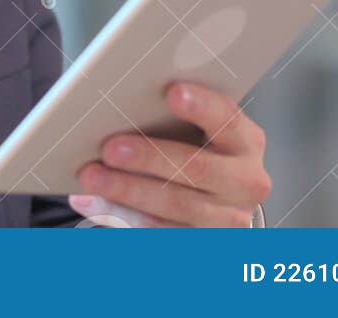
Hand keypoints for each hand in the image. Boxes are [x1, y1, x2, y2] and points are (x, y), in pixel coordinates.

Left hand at [68, 83, 270, 226]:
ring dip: (127, 191)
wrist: (221, 202)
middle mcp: (245, 182)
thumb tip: (126, 98)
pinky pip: (159, 234)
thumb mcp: (203, 130)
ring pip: (175, 206)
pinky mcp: (203, 244)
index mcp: (246, 142)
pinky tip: (92, 203)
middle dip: (149, 157)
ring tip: (91, 177)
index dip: (202, 106)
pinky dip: (121, 217)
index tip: (173, 92)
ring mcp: (228, 219)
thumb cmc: (200, 151)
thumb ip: (177, 114)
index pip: (228, 119)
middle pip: (196, 167)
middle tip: (110, 148)